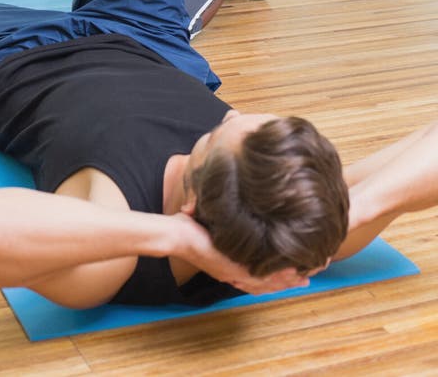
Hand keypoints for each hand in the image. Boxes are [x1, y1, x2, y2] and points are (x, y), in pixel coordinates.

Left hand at [176, 213, 312, 294]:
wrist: (173, 236)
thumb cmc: (183, 228)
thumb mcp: (207, 221)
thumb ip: (217, 215)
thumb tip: (217, 202)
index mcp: (228, 264)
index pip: (257, 275)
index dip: (277, 275)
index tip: (295, 271)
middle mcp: (233, 272)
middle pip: (268, 282)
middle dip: (289, 280)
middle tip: (309, 277)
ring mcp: (233, 271)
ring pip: (268, 282)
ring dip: (288, 279)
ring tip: (307, 275)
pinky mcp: (232, 267)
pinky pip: (259, 276)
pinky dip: (277, 276)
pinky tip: (292, 273)